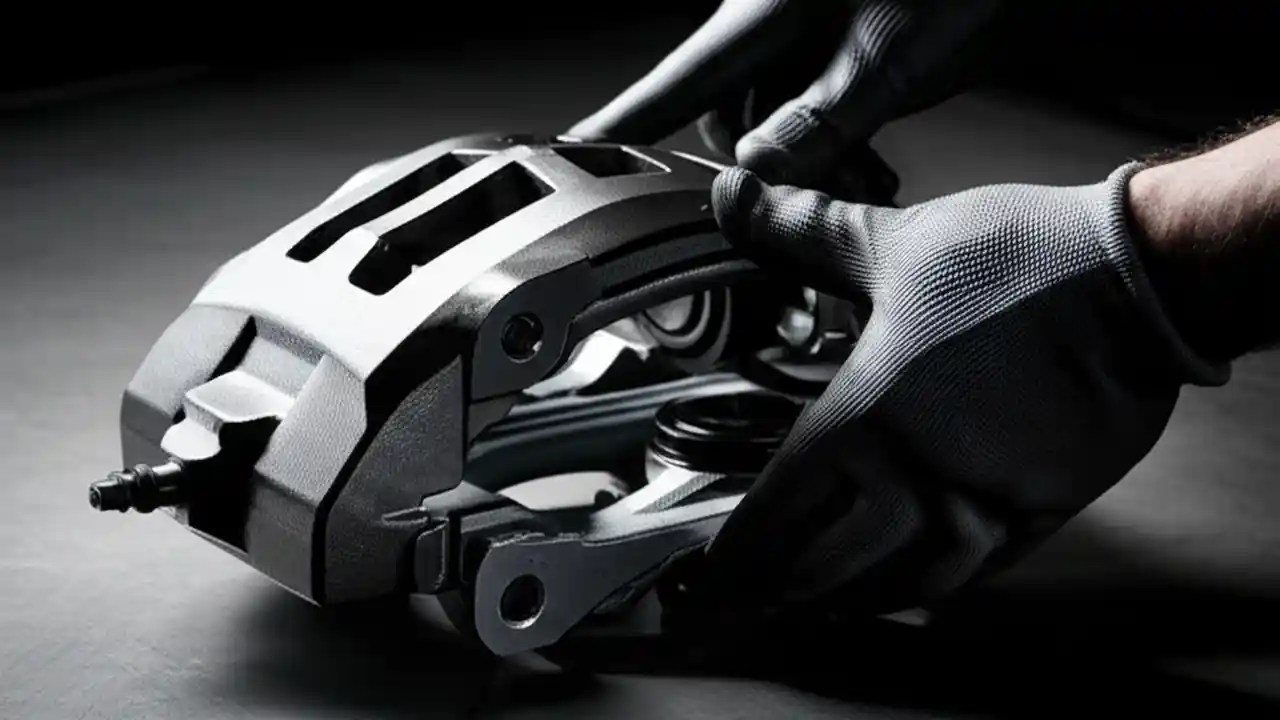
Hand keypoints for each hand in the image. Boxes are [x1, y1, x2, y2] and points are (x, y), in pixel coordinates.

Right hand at [569, 0, 1007, 201]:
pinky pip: (818, 110)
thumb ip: (817, 124)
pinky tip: (874, 168)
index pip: (672, 83)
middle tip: (812, 205)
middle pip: (732, 117)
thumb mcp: (888, 60)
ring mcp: (814, 34)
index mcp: (762, 14)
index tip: (568, 159)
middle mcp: (777, 24)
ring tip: (865, 186)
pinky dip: (838, 146)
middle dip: (767, 170)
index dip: (618, 127)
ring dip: (812, 165)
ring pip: (780, 121)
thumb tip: (754, 176)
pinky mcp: (848, 47)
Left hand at [693, 164, 1228, 615]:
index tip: (710, 577)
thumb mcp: (894, 242)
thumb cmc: (1020, 260)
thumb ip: (801, 232)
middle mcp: (923, 475)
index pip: (781, 509)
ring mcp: (987, 501)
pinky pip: (975, 571)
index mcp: (870, 417)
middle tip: (744, 607)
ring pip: (902, 584)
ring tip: (815, 608)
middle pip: (829, 567)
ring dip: (848, 601)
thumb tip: (731, 194)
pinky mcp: (1044, 508)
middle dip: (776, 592)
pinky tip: (911, 588)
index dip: (738, 553)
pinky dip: (929, 587)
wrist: (1144, 278)